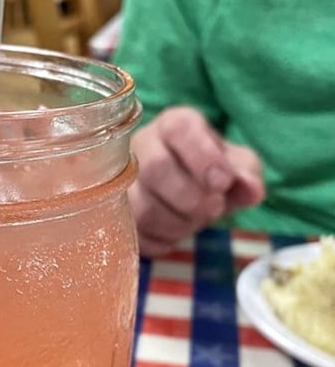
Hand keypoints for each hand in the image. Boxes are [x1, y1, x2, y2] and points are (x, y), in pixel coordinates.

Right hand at [128, 106, 264, 257]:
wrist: (188, 191)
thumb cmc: (213, 172)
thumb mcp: (239, 168)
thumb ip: (247, 175)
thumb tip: (252, 190)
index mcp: (175, 126)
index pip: (180, 128)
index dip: (203, 157)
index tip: (223, 183)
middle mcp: (141, 146)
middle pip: (155, 169)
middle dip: (191, 198)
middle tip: (213, 209)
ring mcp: (122, 180)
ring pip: (142, 207)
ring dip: (178, 223)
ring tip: (195, 222)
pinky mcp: (115, 214)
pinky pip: (135, 233)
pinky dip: (162, 239)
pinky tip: (175, 232)